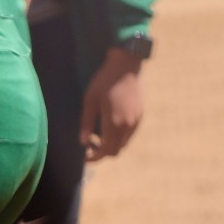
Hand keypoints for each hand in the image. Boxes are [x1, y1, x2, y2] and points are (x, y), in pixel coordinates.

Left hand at [80, 46, 143, 160]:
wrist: (125, 66)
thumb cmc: (103, 82)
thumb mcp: (90, 101)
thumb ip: (86, 123)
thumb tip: (83, 142)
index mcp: (114, 123)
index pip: (106, 151)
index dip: (95, 157)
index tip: (85, 156)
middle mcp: (128, 125)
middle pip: (117, 150)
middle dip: (102, 152)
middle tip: (90, 145)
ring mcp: (136, 120)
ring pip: (124, 142)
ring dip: (112, 144)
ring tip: (99, 134)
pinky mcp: (140, 114)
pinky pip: (130, 133)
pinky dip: (119, 136)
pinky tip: (110, 125)